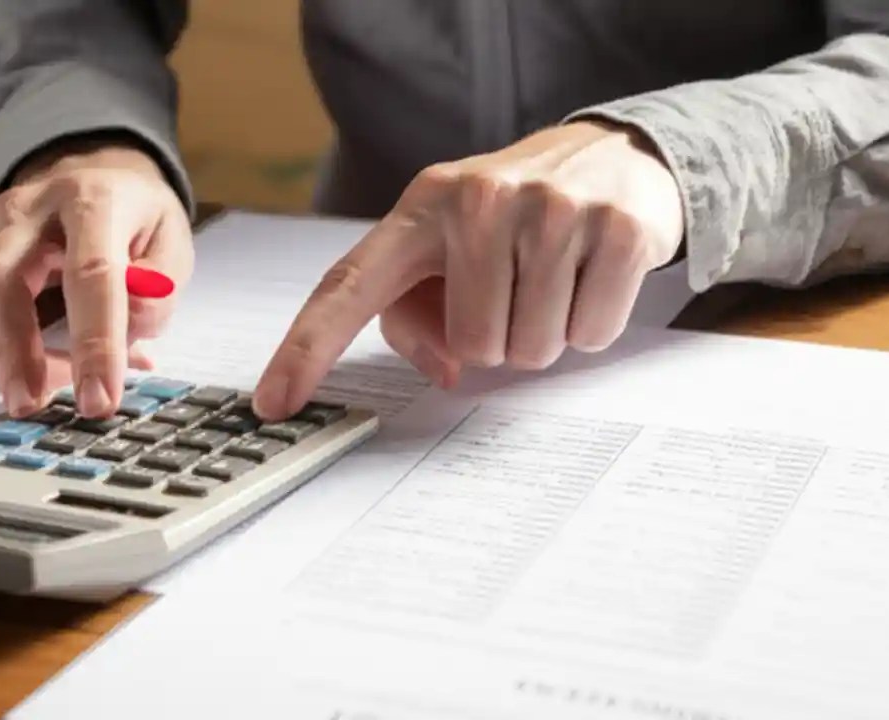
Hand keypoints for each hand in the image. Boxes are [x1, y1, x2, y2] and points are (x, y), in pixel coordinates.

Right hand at [0, 139, 192, 418]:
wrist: (97, 178)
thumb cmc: (137, 222)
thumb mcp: (171, 244)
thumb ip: (158, 288)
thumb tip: (129, 327)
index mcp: (93, 200)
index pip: (91, 273)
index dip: (94, 342)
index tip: (99, 400)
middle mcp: (30, 205)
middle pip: (2, 278)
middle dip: (15, 353)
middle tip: (33, 406)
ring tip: (35, 395)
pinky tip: (20, 372)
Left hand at [252, 120, 684, 419]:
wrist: (612, 156)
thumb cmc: (511, 220)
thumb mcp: (450, 250)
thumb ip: (418, 316)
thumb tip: (451, 369)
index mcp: (420, 208)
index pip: (350, 284)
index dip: (307, 347)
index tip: (273, 401)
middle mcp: (479, 201)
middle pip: (473, 346)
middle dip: (496, 338)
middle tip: (513, 290)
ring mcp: (550, 210)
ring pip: (530, 349)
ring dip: (543, 335)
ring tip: (551, 280)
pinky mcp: (615, 227)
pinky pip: (590, 335)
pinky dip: (591, 325)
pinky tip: (589, 277)